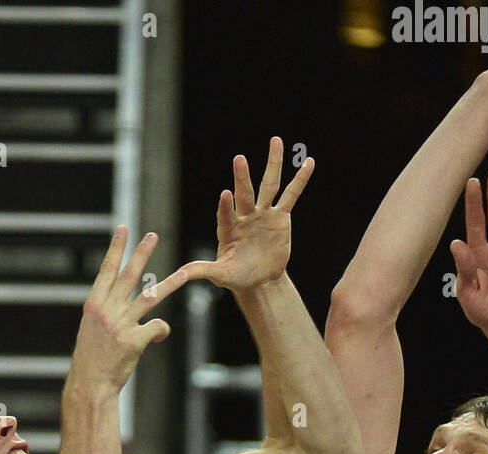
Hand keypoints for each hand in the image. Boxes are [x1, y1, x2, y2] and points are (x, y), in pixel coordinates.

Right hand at [69, 227, 189, 391]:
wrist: (89, 386)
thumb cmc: (91, 360)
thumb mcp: (92, 330)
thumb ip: (108, 312)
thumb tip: (129, 303)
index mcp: (94, 304)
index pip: (107, 270)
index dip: (117, 248)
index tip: (124, 230)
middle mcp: (107, 310)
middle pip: (129, 275)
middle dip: (142, 253)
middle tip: (153, 236)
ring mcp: (121, 325)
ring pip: (151, 297)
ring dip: (172, 283)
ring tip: (187, 271)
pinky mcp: (134, 341)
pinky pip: (158, 327)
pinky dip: (162, 329)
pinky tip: (157, 337)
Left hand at [176, 137, 312, 291]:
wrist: (260, 278)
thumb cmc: (237, 276)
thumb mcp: (220, 275)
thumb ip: (202, 270)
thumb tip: (179, 276)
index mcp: (228, 229)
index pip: (225, 215)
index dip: (225, 206)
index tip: (225, 195)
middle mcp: (245, 216)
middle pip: (244, 194)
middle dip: (242, 177)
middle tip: (239, 158)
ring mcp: (263, 213)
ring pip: (268, 185)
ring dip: (272, 163)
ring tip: (275, 140)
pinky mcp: (280, 217)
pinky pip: (291, 195)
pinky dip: (300, 180)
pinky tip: (308, 162)